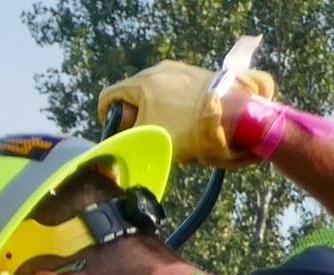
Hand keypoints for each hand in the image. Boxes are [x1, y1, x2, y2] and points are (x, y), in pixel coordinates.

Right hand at [97, 59, 276, 168]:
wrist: (227, 113)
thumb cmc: (184, 128)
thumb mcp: (147, 138)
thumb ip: (125, 139)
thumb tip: (116, 145)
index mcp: (140, 83)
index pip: (109, 96)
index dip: (106, 117)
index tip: (114, 131)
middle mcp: (157, 70)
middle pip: (131, 93)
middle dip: (131, 114)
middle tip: (140, 133)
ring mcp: (177, 70)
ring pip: (152, 91)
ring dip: (151, 109)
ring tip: (164, 128)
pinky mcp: (194, 73)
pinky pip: (172, 89)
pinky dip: (170, 103)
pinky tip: (181, 119)